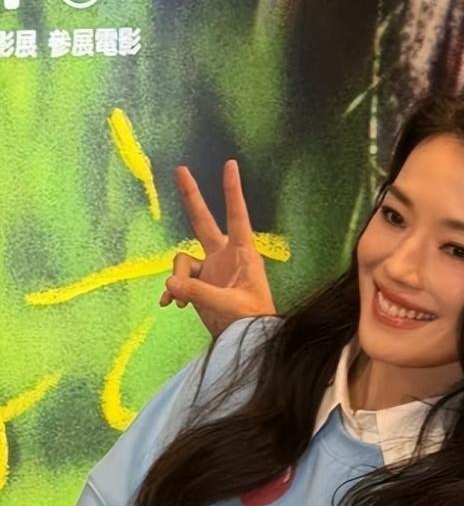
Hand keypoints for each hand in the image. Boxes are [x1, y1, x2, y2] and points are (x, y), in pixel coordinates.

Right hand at [160, 160, 276, 337]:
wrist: (247, 340)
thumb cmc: (251, 320)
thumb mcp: (228, 304)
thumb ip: (199, 291)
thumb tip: (170, 284)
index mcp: (243, 254)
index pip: (237, 215)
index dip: (232, 191)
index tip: (230, 165)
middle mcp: (225, 256)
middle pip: (204, 221)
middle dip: (192, 197)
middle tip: (180, 169)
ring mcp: (210, 269)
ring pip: (182, 260)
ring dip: (178, 278)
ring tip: (182, 301)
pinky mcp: (199, 284)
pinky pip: (177, 280)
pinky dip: (173, 291)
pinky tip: (171, 305)